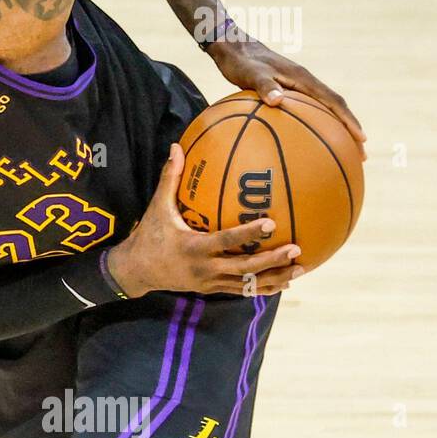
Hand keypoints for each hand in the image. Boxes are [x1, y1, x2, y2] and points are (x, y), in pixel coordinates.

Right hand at [107, 144, 301, 296]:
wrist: (136, 271)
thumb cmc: (148, 235)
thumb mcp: (157, 207)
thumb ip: (170, 178)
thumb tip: (176, 147)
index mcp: (194, 247)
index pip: (226, 241)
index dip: (249, 233)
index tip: (272, 223)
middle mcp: (205, 268)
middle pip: (244, 269)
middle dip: (272, 261)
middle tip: (296, 249)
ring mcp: (210, 282)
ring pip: (247, 284)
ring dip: (275, 277)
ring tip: (300, 268)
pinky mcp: (212, 289)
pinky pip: (242, 290)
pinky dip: (263, 287)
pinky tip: (284, 281)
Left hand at [206, 35, 366, 158]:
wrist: (233, 48)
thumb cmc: (240, 62)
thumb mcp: (250, 73)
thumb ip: (263, 86)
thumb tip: (276, 101)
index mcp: (303, 78)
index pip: (333, 101)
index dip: (348, 120)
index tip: (361, 138)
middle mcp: (305, 83)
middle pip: (334, 109)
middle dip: (349, 131)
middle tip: (360, 155)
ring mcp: (297, 87)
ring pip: (323, 111)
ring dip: (334, 130)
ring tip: (341, 154)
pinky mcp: (287, 91)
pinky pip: (306, 112)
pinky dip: (312, 126)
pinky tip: (304, 143)